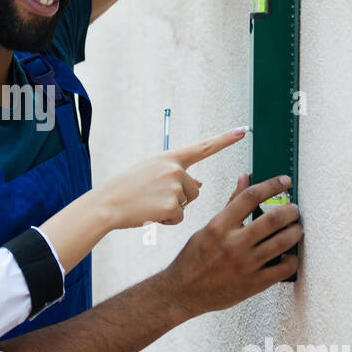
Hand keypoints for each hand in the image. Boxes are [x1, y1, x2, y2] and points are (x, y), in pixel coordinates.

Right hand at [96, 128, 247, 229]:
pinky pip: (179, 218)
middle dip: (179, 198)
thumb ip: (177, 176)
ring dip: (172, 209)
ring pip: (187, 204)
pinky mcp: (172, 205)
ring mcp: (174, 186)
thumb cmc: (128, 189)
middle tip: (153, 197)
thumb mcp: (152, 175)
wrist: (108, 204)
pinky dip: (166, 220)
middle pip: (194, 189)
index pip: (203, 147)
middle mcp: (174, 168)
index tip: (243, 130)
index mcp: (170, 158)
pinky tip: (150, 214)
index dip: (225, 139)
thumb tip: (200, 184)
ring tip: (150, 204)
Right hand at [163, 173, 301, 317]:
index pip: (250, 197)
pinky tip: (290, 255)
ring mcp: (245, 265)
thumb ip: (230, 204)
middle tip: (294, 210)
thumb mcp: (208, 228)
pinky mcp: (254, 283)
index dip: (271, 185)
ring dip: (296, 232)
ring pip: (283, 242)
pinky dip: (293, 259)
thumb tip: (245, 179)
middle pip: (273, 219)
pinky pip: (284, 268)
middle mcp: (233, 244)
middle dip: (291, 210)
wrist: (184, 292)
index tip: (284, 181)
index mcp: (219, 226)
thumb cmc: (194, 259)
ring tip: (296, 229)